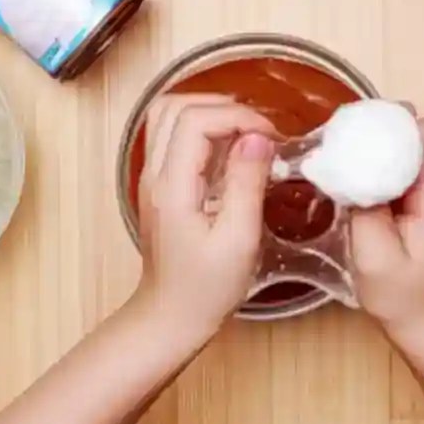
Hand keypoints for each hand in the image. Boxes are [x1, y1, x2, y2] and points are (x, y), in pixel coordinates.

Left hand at [134, 94, 276, 332]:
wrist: (170, 316)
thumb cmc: (205, 288)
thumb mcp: (238, 240)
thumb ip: (247, 183)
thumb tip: (259, 137)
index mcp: (172, 186)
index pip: (195, 120)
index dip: (238, 116)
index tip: (271, 137)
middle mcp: (155, 174)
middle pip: (174, 106)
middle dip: (222, 107)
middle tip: (259, 130)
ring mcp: (153, 178)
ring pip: (168, 116)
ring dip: (210, 113)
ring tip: (247, 134)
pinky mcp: (160, 185)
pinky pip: (173, 138)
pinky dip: (203, 131)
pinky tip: (232, 153)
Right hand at [349, 117, 423, 329]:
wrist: (412, 315)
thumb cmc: (400, 292)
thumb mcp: (377, 256)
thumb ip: (366, 212)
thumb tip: (348, 171)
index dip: (405, 124)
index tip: (369, 134)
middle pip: (413, 131)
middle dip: (381, 126)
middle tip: (342, 138)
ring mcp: (414, 190)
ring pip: (396, 145)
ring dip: (369, 142)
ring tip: (335, 151)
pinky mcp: (397, 198)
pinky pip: (384, 165)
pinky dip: (362, 161)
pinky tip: (337, 171)